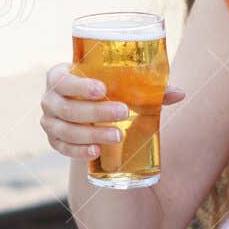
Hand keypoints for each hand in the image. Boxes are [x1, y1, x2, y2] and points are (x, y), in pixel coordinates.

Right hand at [40, 64, 185, 161]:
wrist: (82, 104)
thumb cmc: (103, 89)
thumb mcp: (116, 83)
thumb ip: (145, 87)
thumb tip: (180, 93)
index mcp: (58, 76)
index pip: (63, 80)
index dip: (80, 85)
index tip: (103, 89)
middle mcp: (49, 98)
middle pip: (67, 108)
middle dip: (95, 112)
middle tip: (123, 112)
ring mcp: (48, 122)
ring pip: (65, 130)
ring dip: (91, 134)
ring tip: (117, 135)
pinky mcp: (54, 140)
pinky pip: (62, 148)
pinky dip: (78, 151)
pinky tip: (96, 152)